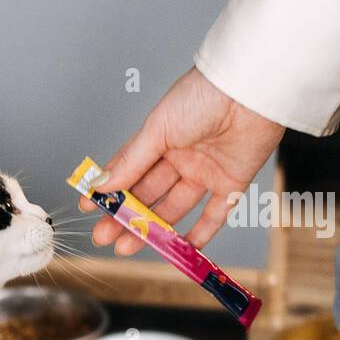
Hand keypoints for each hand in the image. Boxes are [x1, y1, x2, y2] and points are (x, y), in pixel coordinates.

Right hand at [83, 67, 285, 254]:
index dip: (109, 191)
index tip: (88, 208)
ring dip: (152, 229)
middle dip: (125, 217)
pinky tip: (181, 249)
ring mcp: (206, 171)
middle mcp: (182, 157)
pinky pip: (216, 213)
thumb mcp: (157, 128)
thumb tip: (103, 185)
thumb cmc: (203, 96)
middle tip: (105, 237)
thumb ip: (131, 161)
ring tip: (127, 246)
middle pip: (148, 194)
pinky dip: (201, 233)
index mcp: (161, 139)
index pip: (129, 170)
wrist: (250, 91)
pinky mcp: (233, 182)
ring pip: (175, 207)